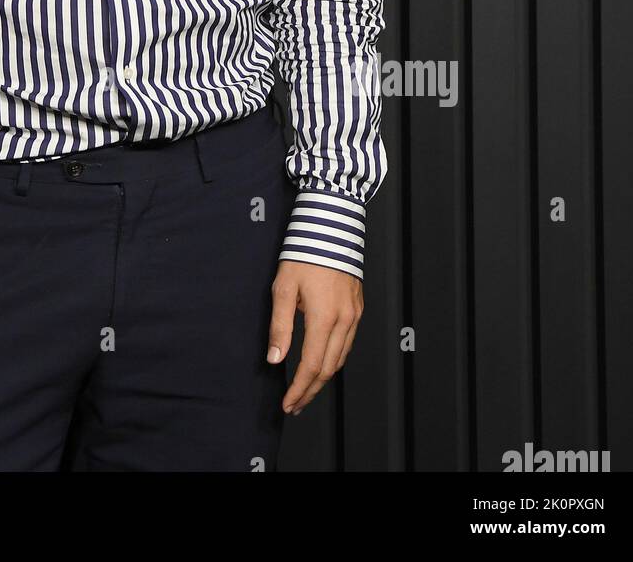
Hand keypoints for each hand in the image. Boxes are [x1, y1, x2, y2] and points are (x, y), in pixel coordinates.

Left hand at [266, 260, 362, 414]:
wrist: (330, 228)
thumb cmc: (303, 254)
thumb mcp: (283, 288)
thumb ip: (280, 326)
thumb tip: (274, 359)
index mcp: (324, 318)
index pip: (311, 366)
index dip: (299, 389)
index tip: (288, 404)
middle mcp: (344, 321)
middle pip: (328, 369)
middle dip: (311, 390)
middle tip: (295, 405)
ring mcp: (354, 315)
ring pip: (340, 358)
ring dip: (323, 378)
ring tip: (306, 389)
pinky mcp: (357, 308)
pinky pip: (347, 343)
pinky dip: (333, 359)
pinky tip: (321, 362)